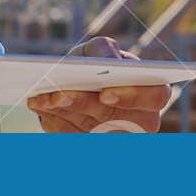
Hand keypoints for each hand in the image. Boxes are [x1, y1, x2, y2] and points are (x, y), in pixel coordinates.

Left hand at [25, 36, 169, 132]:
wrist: (76, 83)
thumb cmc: (94, 63)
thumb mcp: (97, 49)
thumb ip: (104, 49)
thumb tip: (109, 61)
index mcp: (152, 91)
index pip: (155, 96)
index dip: (131, 97)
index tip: (104, 94)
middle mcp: (143, 120)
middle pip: (116, 119)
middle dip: (84, 106)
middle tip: (59, 96)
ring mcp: (120, 137)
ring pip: (92, 131)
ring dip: (64, 114)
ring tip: (42, 99)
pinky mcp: (97, 147)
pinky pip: (76, 139)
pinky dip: (55, 122)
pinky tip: (40, 106)